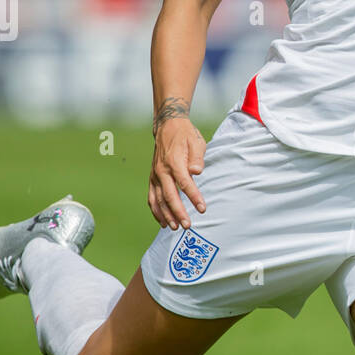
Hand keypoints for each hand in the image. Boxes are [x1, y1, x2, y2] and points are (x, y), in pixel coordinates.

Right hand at [149, 114, 206, 228]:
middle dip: (178, 212)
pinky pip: (152, 197)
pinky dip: (156, 211)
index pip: (185, 183)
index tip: (202, 208)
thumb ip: (197, 158)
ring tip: (174, 228)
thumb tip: (197, 171)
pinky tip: (163, 222)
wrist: (167, 127)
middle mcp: (162, 171)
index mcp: (174, 162)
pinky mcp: (153, 178)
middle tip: (187, 226)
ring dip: (166, 215)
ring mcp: (155, 175)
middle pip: (169, 195)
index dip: (193, 197)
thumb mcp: (196, 142)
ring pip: (158, 199)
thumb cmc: (186, 136)